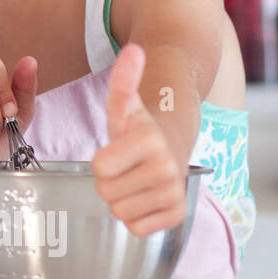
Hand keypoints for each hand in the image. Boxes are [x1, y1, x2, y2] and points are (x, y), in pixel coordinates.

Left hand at [93, 43, 187, 235]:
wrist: (174, 147)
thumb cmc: (139, 128)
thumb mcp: (125, 104)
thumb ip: (123, 80)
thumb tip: (133, 49)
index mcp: (150, 141)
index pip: (99, 168)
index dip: (101, 161)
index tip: (116, 150)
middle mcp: (168, 168)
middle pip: (107, 193)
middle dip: (110, 180)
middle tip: (125, 167)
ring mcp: (175, 194)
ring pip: (120, 212)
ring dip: (122, 198)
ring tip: (135, 179)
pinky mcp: (178, 215)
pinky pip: (138, 229)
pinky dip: (137, 217)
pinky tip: (145, 196)